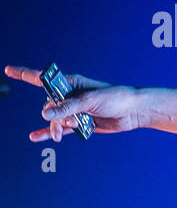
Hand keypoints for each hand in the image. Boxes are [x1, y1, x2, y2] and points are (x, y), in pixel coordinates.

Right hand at [4, 65, 143, 141]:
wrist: (134, 112)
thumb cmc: (116, 99)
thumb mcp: (91, 101)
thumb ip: (67, 108)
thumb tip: (45, 114)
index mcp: (70, 83)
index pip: (42, 78)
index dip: (24, 74)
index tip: (7, 69)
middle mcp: (69, 96)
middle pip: (48, 106)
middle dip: (56, 115)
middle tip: (73, 118)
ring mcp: (73, 110)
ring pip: (54, 120)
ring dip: (59, 127)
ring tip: (70, 130)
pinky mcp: (79, 123)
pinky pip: (59, 129)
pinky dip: (48, 133)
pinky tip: (35, 137)